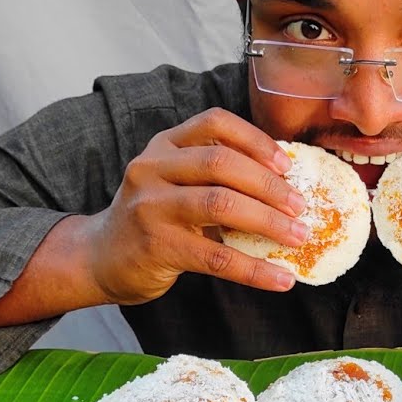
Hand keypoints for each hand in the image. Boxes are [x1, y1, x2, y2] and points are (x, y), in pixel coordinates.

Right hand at [85, 108, 308, 304]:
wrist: (100, 258)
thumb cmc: (154, 218)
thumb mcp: (175, 182)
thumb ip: (216, 175)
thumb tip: (286, 184)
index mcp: (164, 145)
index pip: (215, 123)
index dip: (256, 140)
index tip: (287, 165)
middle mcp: (153, 167)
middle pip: (221, 163)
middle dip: (269, 185)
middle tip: (301, 207)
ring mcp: (151, 206)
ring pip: (220, 205)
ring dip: (268, 222)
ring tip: (298, 237)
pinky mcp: (157, 246)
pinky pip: (216, 257)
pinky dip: (255, 269)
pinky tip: (281, 278)